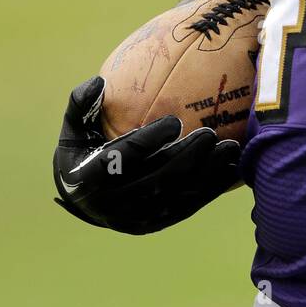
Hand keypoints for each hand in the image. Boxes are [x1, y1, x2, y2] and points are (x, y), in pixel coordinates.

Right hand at [53, 76, 241, 234]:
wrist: (83, 198)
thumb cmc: (81, 153)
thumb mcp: (74, 129)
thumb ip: (81, 104)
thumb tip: (99, 81)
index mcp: (89, 179)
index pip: (123, 160)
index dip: (149, 142)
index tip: (175, 121)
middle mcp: (113, 205)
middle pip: (157, 180)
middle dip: (187, 157)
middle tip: (211, 133)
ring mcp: (135, 219)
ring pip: (177, 196)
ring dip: (207, 174)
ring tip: (230, 149)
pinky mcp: (154, 224)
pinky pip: (187, 207)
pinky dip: (211, 189)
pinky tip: (231, 168)